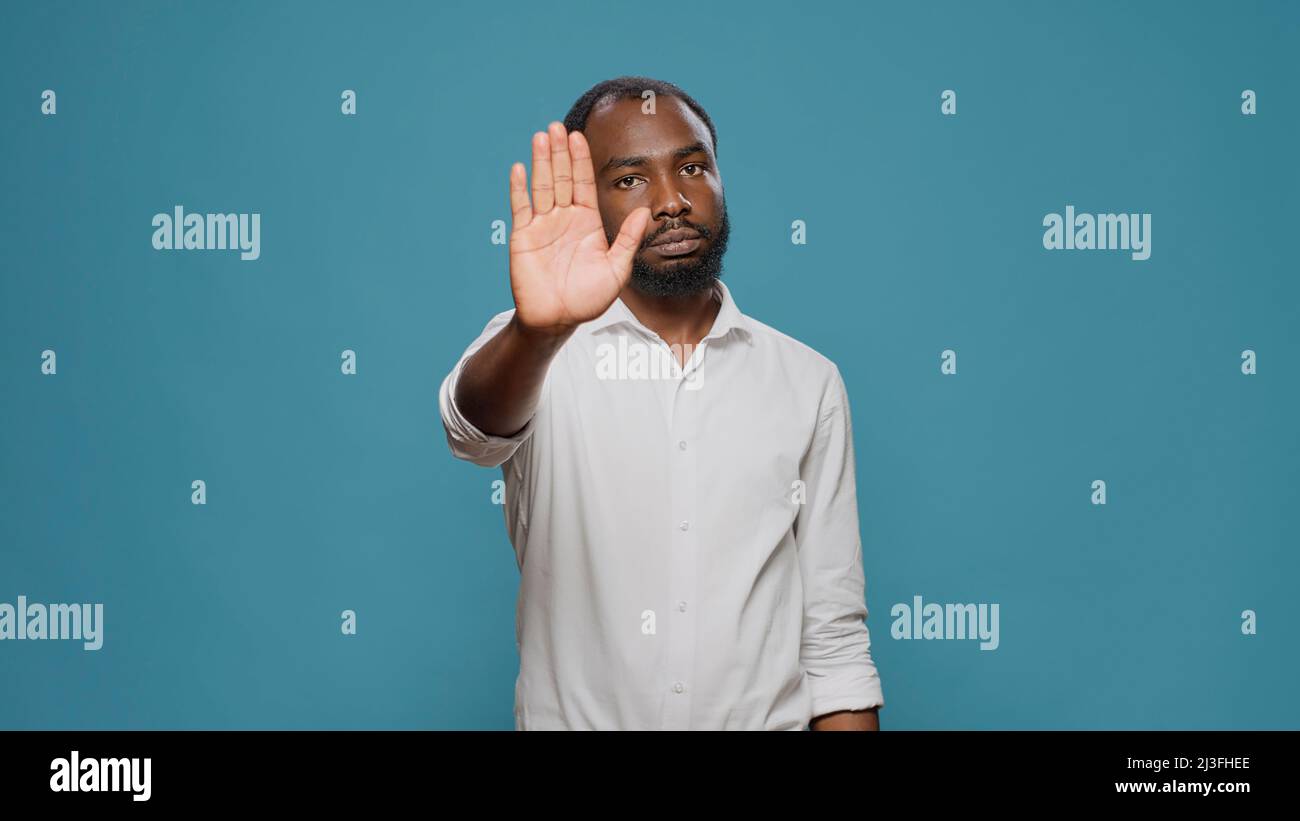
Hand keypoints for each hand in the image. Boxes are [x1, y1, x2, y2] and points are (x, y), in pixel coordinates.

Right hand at [507, 122, 650, 335]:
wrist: (558, 320)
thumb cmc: (588, 299)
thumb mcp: (616, 269)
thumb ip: (628, 240)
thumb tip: (647, 212)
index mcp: (586, 222)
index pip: (583, 183)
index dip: (581, 160)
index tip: (580, 136)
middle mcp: (564, 218)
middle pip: (561, 178)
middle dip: (560, 153)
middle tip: (557, 127)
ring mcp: (542, 226)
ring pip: (542, 186)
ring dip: (540, 162)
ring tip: (541, 137)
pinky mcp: (523, 237)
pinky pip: (521, 207)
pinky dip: (519, 188)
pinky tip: (520, 167)